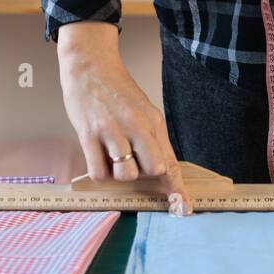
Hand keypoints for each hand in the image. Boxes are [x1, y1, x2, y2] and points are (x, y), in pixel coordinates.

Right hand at [57, 22, 192, 214]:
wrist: (90, 65)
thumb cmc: (116, 91)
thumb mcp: (143, 110)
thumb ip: (152, 139)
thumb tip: (161, 170)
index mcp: (153, 121)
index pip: (170, 161)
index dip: (178, 188)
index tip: (184, 209)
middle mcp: (137, 126)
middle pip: (152, 170)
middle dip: (142, 173)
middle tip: (129, 158)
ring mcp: (113, 130)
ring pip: (125, 174)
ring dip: (118, 173)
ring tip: (110, 153)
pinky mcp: (89, 134)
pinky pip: (99, 172)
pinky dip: (99, 172)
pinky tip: (96, 155)